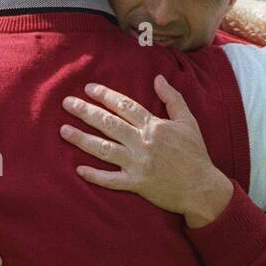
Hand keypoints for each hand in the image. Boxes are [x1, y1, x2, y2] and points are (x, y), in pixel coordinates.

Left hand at [60, 75, 233, 226]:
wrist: (202, 187)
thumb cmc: (196, 154)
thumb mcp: (188, 121)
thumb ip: (173, 99)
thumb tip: (158, 78)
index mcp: (154, 126)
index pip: (125, 106)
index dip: (105, 96)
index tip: (88, 89)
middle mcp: (142, 143)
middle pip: (108, 123)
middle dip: (85, 112)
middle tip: (67, 103)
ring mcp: (138, 164)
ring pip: (104, 149)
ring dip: (82, 139)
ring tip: (63, 131)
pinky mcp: (137, 184)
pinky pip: (112, 180)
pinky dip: (95, 176)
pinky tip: (79, 169)